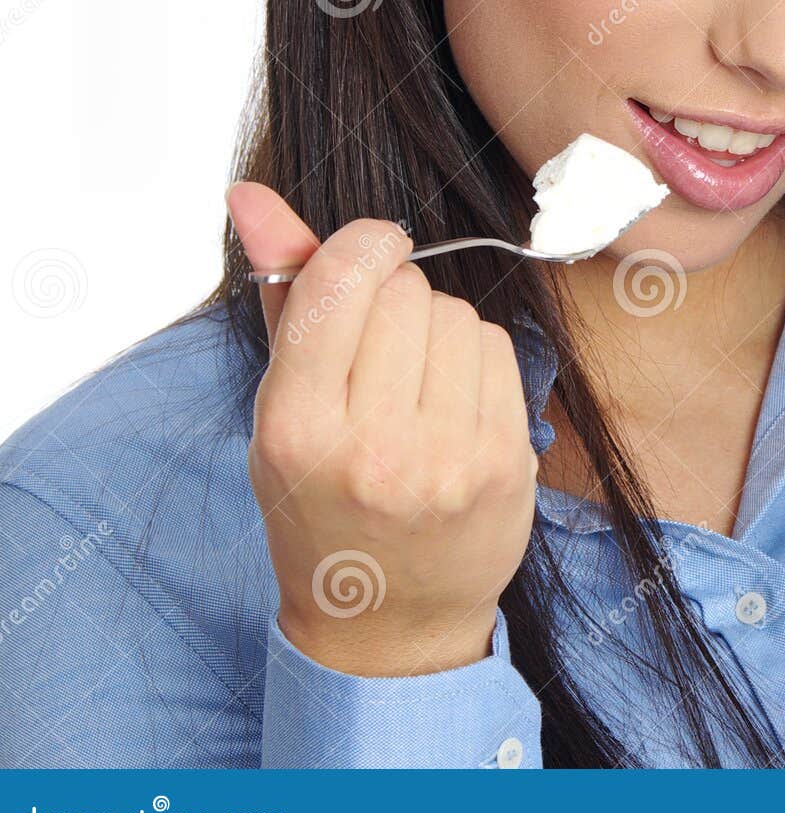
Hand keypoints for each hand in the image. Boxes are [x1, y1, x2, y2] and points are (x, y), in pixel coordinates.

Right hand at [226, 182, 537, 677]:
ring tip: (415, 385)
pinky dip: (476, 358)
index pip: (338, 282)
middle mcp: (370, 447)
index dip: (361, 246)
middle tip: (381, 353)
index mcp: (295, 430)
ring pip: (456, 315)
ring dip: (439, 329)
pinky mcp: (504, 463)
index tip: (368, 252)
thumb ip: (280, 295)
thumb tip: (252, 193)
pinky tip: (454, 403)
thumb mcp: (281, 410)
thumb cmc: (324, 504)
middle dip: (395, 298)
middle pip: (405, 291)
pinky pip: (497, 349)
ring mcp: (445, 459)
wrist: (392, 619)